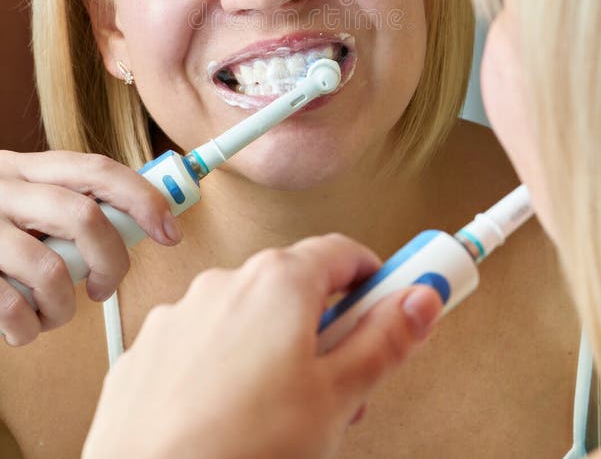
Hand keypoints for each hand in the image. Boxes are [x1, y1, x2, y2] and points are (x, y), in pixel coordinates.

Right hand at [0, 149, 180, 345]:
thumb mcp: (21, 194)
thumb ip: (66, 201)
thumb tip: (141, 222)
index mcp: (26, 167)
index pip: (97, 170)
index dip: (142, 198)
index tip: (171, 230)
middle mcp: (3, 190)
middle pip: (84, 216)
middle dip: (113, 259)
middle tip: (106, 284)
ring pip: (51, 271)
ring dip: (66, 305)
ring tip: (56, 311)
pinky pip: (11, 309)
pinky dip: (29, 328)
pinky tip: (23, 325)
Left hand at [83, 233, 441, 458]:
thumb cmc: (240, 450)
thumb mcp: (336, 398)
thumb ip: (384, 341)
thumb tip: (419, 301)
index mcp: (278, 283)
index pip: (344, 253)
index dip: (376, 278)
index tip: (395, 299)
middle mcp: (225, 282)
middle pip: (295, 287)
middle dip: (325, 328)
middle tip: (344, 380)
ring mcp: (182, 314)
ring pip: (247, 317)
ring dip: (274, 348)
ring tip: (285, 413)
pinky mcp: (150, 349)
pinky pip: (203, 342)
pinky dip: (225, 364)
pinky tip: (232, 415)